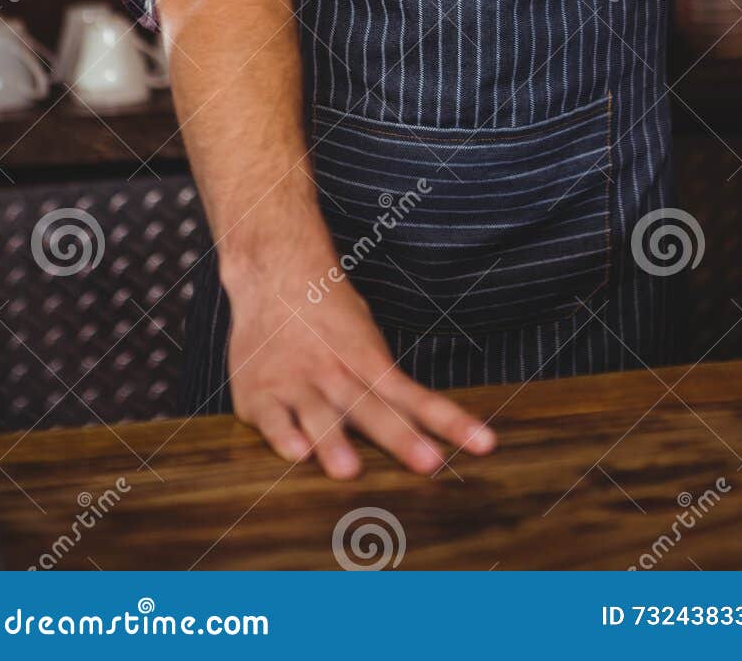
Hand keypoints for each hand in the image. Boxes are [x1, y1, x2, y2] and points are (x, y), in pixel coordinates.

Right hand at [224, 249, 497, 480]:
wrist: (274, 271)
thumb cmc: (326, 310)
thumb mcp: (363, 335)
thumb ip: (381, 378)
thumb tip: (417, 420)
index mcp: (366, 359)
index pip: (414, 396)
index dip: (448, 421)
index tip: (483, 444)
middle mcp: (336, 373)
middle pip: (374, 410)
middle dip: (402, 439)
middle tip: (429, 464)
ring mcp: (296, 383)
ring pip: (320, 415)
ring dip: (335, 443)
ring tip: (348, 471)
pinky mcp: (258, 394)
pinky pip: (272, 417)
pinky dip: (283, 434)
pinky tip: (295, 451)